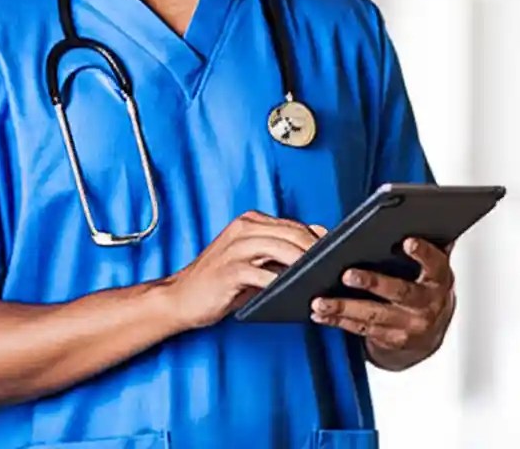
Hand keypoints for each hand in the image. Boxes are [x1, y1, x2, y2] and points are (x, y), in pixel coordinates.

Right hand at [163, 211, 327, 330]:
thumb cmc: (221, 282)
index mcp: (251, 222)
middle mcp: (243, 229)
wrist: (180, 298)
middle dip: (317, 250)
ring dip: (303, 264)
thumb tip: (319, 245)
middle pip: (292, 233)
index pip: (294, 225)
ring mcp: (235, 248)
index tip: (338, 254)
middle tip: (335, 269)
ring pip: (280, 248)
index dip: (318, 240)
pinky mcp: (229, 270)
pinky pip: (262, 274)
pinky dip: (281, 283)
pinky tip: (293, 293)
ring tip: (320, 279)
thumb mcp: (254, 262)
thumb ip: (281, 252)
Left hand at [310, 237, 456, 367]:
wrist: (429, 332)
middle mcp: (428, 304)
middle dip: (373, 283)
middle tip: (347, 274)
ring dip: (344, 307)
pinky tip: (320, 313)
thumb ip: (424, 242)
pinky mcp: (392, 340)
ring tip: (320, 300)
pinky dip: (338, 321)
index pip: (435, 263)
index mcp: (439, 278)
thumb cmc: (423, 286)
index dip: (423, 253)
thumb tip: (409, 214)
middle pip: (400, 292)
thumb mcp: (430, 266)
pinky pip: (362, 329)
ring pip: (374, 315)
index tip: (407, 241)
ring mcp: (410, 325)